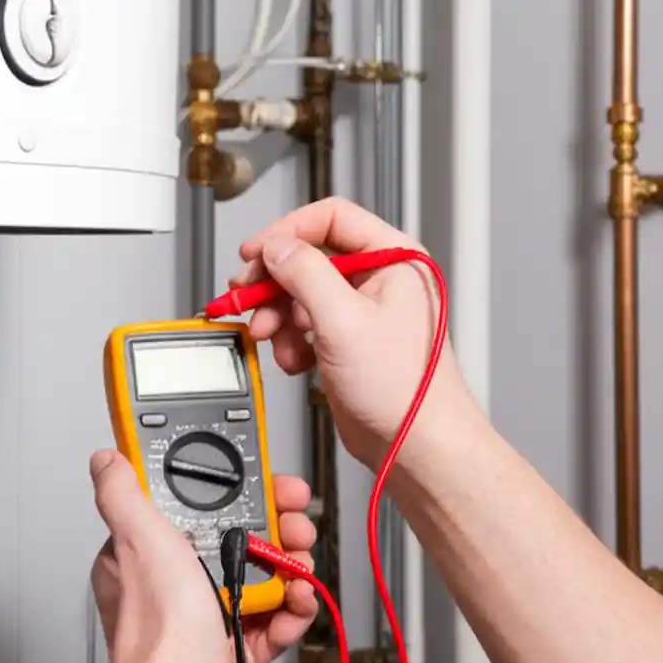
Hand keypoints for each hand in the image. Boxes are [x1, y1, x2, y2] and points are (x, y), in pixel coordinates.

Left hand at [89, 450, 318, 662]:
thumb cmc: (158, 633)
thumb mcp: (139, 541)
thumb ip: (123, 494)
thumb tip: (108, 458)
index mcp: (146, 556)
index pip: (192, 505)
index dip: (230, 489)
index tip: (261, 482)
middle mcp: (175, 585)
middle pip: (235, 537)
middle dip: (275, 526)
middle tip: (295, 523)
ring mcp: (208, 615)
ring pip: (260, 575)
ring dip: (290, 564)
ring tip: (299, 562)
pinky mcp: (236, 645)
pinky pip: (274, 616)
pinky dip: (294, 606)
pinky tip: (298, 597)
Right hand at [232, 197, 482, 468]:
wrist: (414, 444)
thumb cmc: (405, 389)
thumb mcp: (344, 320)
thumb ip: (305, 274)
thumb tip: (277, 247)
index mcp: (393, 258)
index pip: (331, 218)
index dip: (287, 231)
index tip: (255, 252)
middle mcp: (378, 278)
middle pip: (309, 257)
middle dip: (275, 282)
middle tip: (248, 295)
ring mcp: (361, 311)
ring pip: (301, 293)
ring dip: (279, 316)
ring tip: (272, 336)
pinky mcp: (346, 340)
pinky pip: (305, 325)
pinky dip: (291, 341)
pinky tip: (295, 359)